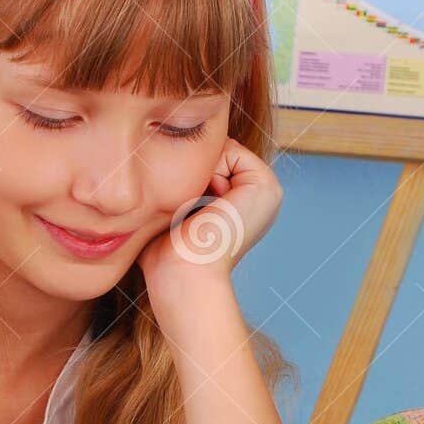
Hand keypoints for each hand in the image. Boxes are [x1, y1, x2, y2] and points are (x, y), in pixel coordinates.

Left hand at [137, 140, 282, 321]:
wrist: (183, 274)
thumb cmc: (168, 254)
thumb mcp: (173, 214)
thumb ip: (177, 188)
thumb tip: (156, 161)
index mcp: (242, 205)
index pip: (206, 162)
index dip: (185, 177)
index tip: (185, 214)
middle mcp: (259, 197)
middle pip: (212, 154)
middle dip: (193, 174)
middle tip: (192, 215)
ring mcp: (267, 190)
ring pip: (218, 151)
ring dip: (198, 176)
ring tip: (201, 212)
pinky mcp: (266, 184)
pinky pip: (228, 150)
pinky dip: (209, 172)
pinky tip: (210, 206)